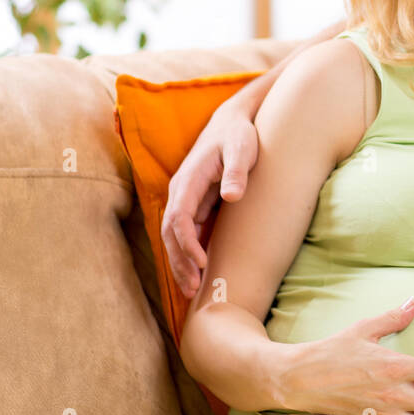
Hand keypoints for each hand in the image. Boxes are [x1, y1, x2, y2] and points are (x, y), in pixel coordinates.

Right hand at [161, 101, 258, 297]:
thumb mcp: (242, 148)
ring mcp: (185, 199)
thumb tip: (232, 196)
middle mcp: (180, 191)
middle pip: (171, 233)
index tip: (202, 263)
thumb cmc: (239, 135)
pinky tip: (199, 275)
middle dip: (180, 262)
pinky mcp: (194, 205)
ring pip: (175, 237)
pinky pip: (186, 234)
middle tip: (195, 289)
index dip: (187, 243)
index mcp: (188, 179)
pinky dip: (189, 255)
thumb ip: (237, 170)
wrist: (232, 123)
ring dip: (181, 263)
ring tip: (193, 292)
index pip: (179, 217)